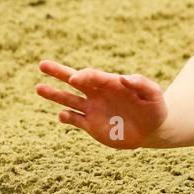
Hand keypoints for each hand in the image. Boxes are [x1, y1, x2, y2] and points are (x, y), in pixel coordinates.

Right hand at [36, 60, 167, 148]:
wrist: (153, 128)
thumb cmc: (154, 107)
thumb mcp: (153, 94)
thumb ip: (141, 84)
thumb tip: (124, 78)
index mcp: (110, 83)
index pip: (91, 76)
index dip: (83, 75)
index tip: (76, 79)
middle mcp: (97, 94)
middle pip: (74, 81)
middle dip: (58, 72)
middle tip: (42, 65)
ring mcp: (92, 109)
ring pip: (68, 100)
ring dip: (54, 94)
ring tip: (39, 88)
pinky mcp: (91, 125)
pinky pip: (75, 120)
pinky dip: (67, 117)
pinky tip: (62, 115)